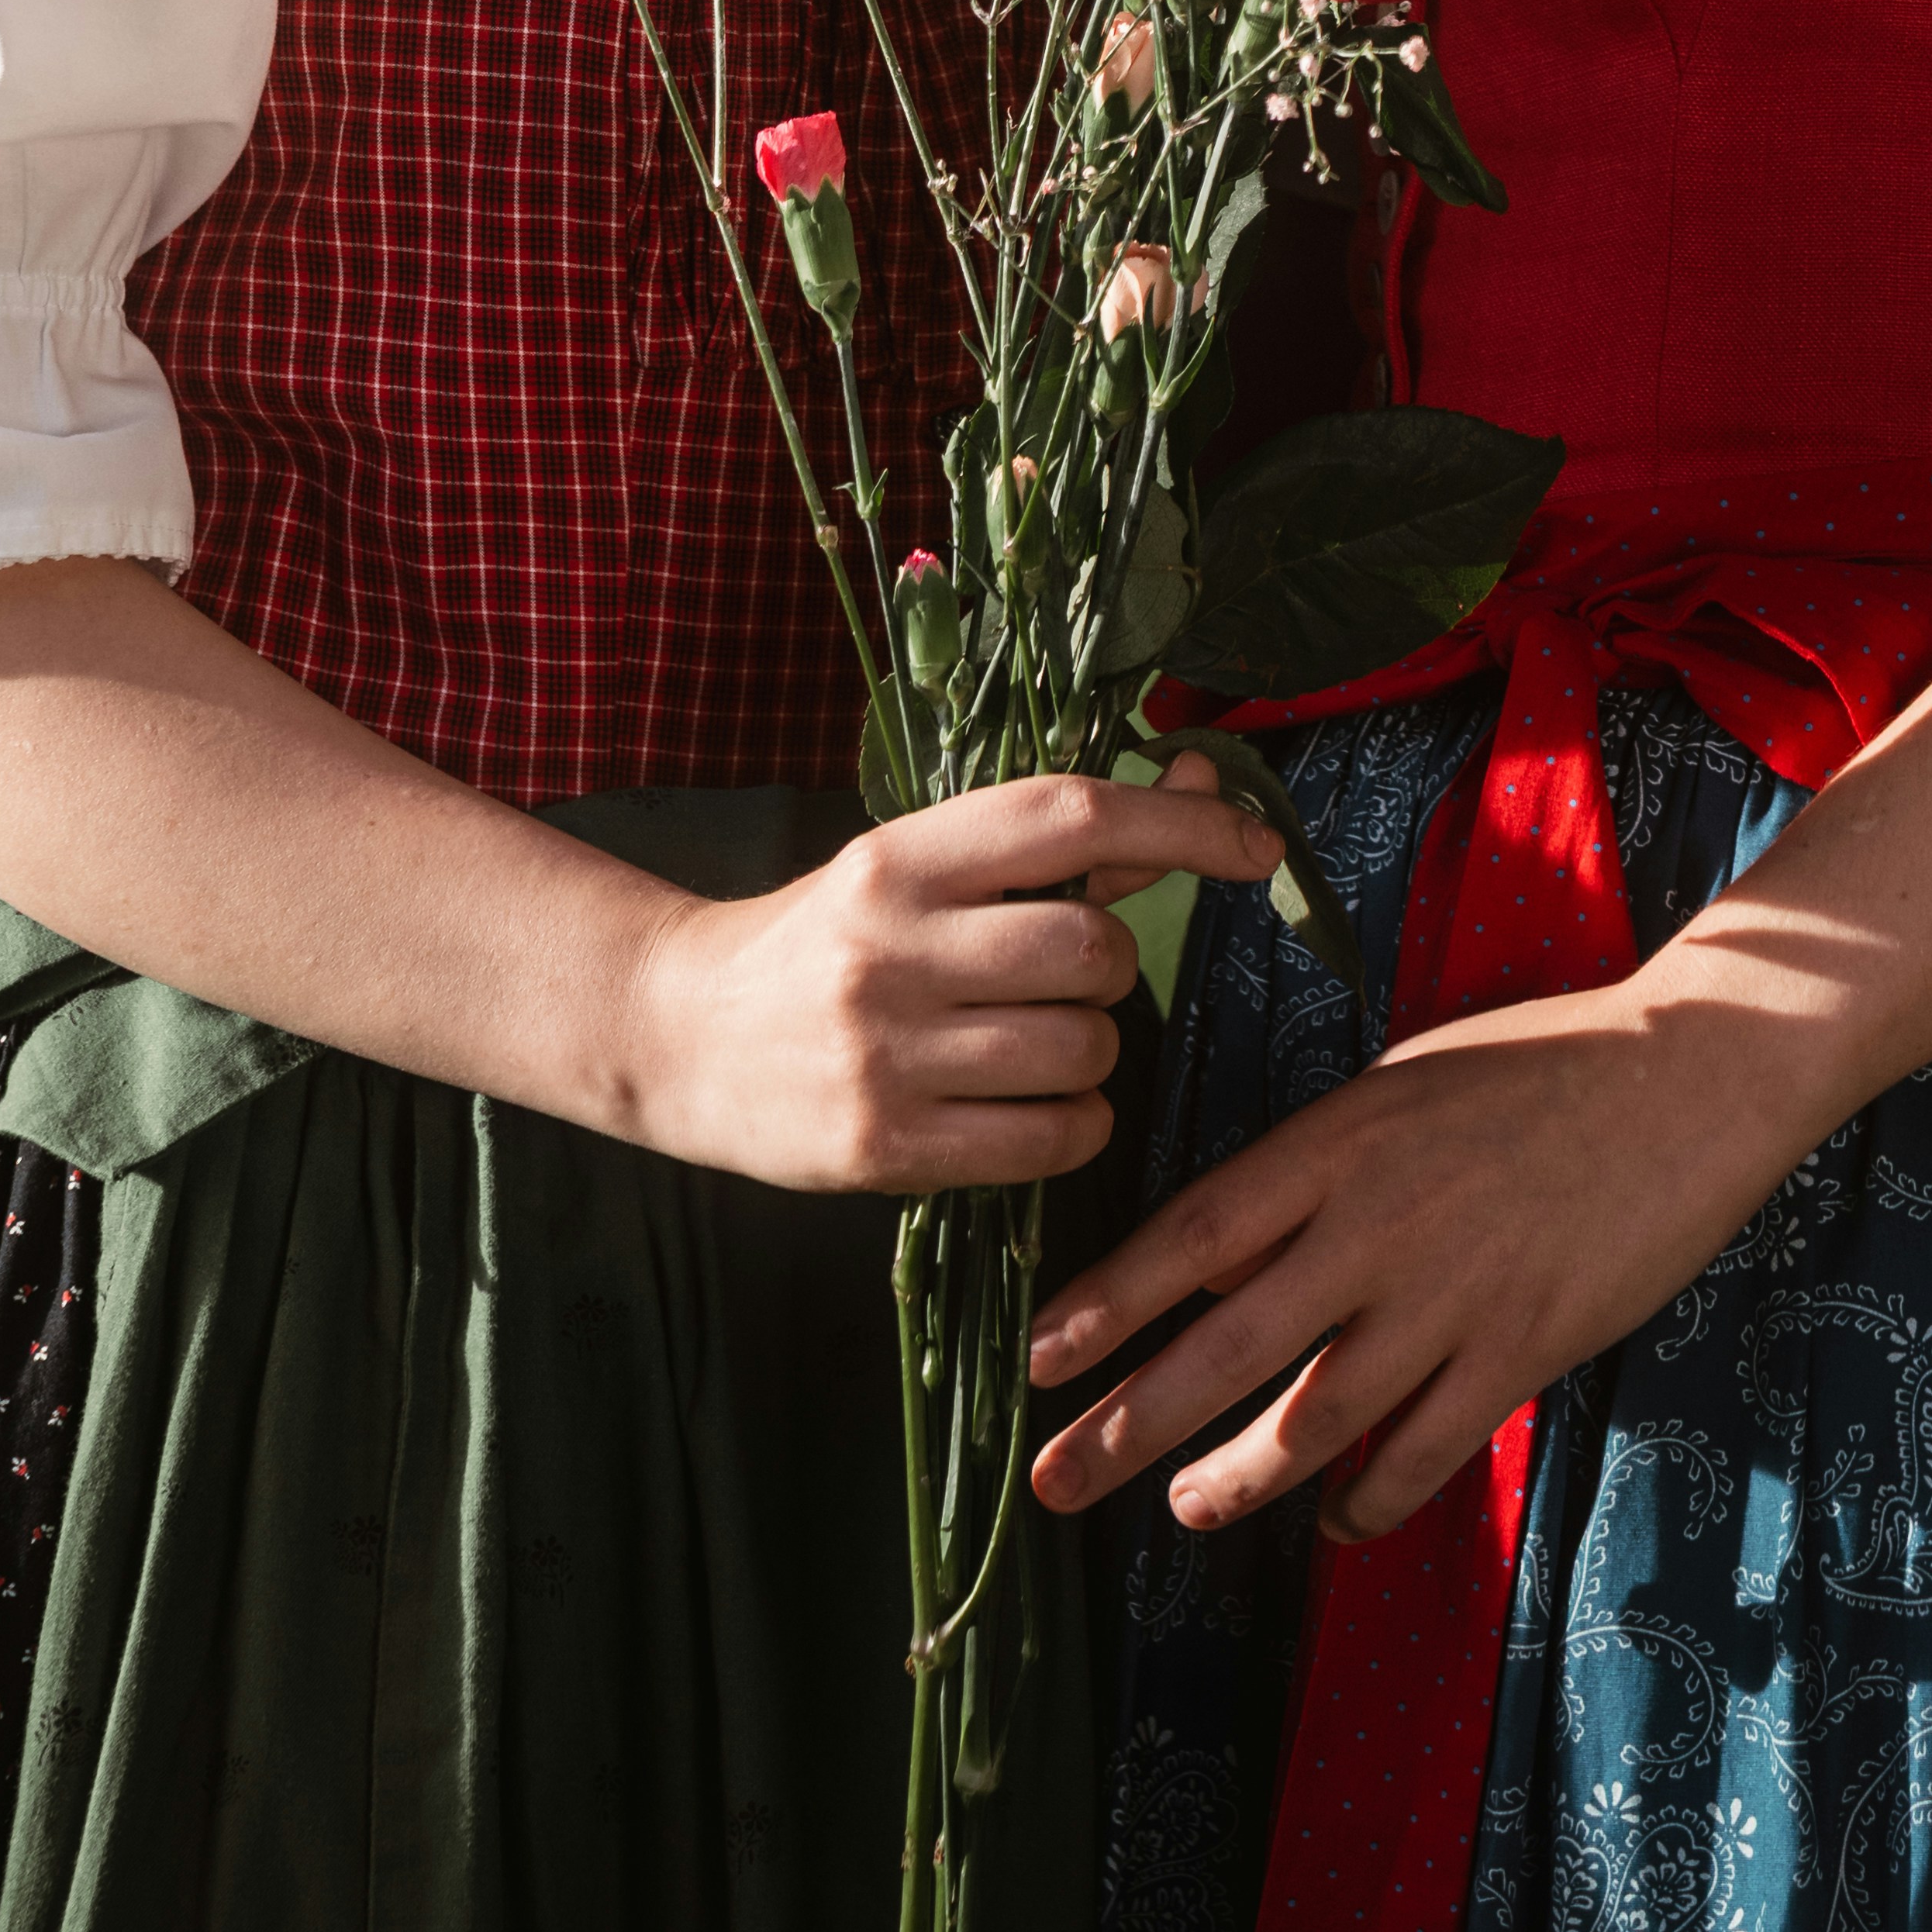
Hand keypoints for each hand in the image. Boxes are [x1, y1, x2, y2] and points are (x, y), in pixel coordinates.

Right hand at [618, 771, 1280, 1195]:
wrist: (675, 1033)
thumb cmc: (823, 940)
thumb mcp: (914, 870)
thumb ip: (1055, 846)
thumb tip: (1203, 784)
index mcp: (898, 858)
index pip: (1067, 815)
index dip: (1181, 823)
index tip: (1256, 845)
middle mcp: (890, 947)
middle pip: (1089, 947)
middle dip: (1111, 968)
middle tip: (1066, 980)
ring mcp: (884, 1052)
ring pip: (1082, 1048)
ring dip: (1094, 1053)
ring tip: (1039, 1049)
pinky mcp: (883, 1147)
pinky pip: (1051, 1138)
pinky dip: (1071, 1125)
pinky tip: (1028, 1110)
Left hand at [1028, 975, 1810, 1544]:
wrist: (1687, 1073)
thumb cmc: (1535, 1064)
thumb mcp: (1401, 1084)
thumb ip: (1316, 1167)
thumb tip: (1230, 1246)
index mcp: (1337, 1144)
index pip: (1192, 1234)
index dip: (1108, 1303)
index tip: (1038, 1358)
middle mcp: (1375, 1226)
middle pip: (1227, 1344)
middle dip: (1128, 1423)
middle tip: (1053, 1481)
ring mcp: (1449, 1296)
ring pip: (1315, 1419)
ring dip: (1235, 1477)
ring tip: (1182, 1507)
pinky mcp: (1520, 1349)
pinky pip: (1422, 1453)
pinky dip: (1366, 1501)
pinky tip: (1334, 1522)